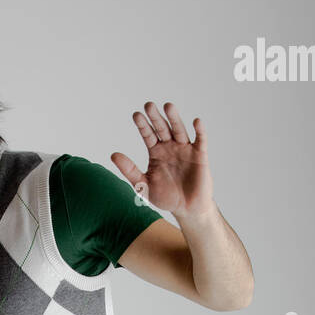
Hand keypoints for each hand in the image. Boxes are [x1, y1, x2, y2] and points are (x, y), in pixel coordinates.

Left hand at [111, 102, 213, 218]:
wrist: (187, 209)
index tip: (136, 115)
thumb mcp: (143, 185)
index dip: (142, 125)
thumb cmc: (165, 197)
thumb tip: (113, 155)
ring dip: (174, 118)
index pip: (148, 135)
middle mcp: (170, 147)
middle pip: (162, 128)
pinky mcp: (200, 155)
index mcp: (156, 152)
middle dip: (155, 117)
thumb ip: (129, 170)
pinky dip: (200, 131)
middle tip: (148, 105)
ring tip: (168, 106)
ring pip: (179, 130)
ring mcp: (185, 149)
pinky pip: (201, 140)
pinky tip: (196, 121)